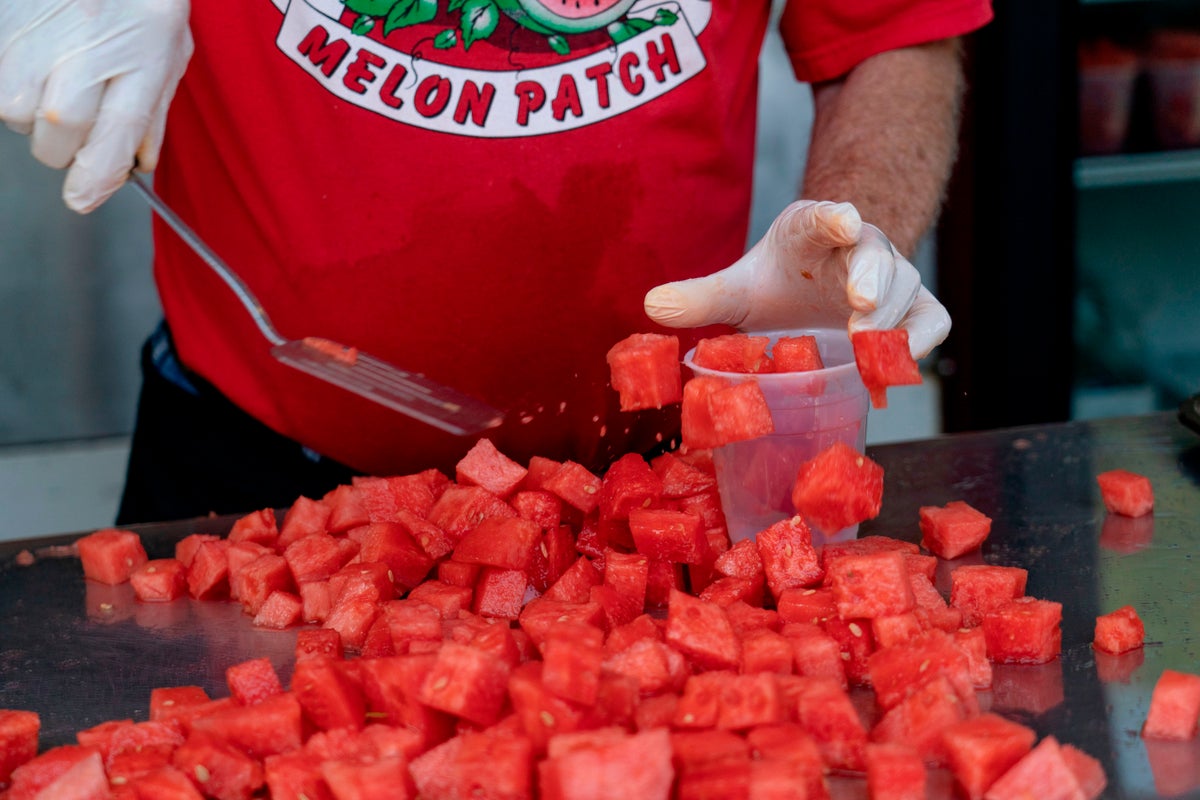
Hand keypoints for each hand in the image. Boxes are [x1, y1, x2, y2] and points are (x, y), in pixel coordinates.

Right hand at [0, 0, 191, 212]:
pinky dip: (11, 82)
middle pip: (55, 141)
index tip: (82, 198)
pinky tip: (36, 58)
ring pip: (16, 115)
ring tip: (57, 77)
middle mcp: (85, 55)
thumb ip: (153, 114)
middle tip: (78, 120)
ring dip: (32, 112)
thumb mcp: (170, 52)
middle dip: (64, 146)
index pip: (108, 147)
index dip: (93, 183)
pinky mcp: (4, 26)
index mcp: (139, 65)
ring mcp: (37, 38)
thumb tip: (137, 166)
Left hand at [643, 200, 950, 358]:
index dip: (835, 217)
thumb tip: (651, 305)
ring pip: (907, 288)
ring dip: (890, 318)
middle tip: (857, 307)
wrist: (817, 287)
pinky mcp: (912, 310)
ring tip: (867, 347)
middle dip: (870, 278)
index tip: (842, 221)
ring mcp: (890, 279)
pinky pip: (932, 320)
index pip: (827, 216)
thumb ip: (701, 298)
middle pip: (876, 254)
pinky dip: (922, 340)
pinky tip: (898, 364)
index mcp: (813, 231)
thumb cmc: (780, 283)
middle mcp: (859, 249)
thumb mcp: (740, 289)